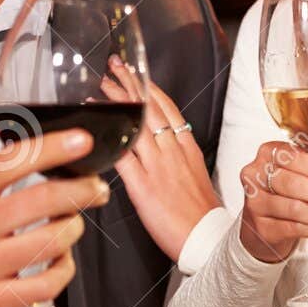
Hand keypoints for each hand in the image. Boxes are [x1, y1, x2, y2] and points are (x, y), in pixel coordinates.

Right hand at [0, 128, 110, 306]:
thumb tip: (47, 161)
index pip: (12, 161)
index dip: (53, 148)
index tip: (82, 141)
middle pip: (42, 200)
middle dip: (81, 190)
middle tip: (95, 188)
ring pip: (51, 241)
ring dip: (74, 228)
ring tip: (73, 224)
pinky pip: (46, 284)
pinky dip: (64, 269)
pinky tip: (61, 260)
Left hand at [101, 57, 219, 261]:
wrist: (208, 240)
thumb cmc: (201, 213)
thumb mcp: (195, 175)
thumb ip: (178, 157)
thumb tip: (160, 147)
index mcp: (187, 148)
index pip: (168, 109)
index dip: (151, 88)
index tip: (138, 73)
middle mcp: (173, 152)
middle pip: (150, 109)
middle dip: (132, 84)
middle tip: (115, 66)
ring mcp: (158, 167)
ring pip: (137, 124)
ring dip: (118, 102)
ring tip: (103, 86)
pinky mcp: (143, 186)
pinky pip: (123, 156)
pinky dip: (110, 137)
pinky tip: (99, 125)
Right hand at [237, 141, 307, 263]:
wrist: (265, 223)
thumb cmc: (285, 192)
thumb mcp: (302, 173)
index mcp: (268, 153)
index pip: (293, 157)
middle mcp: (256, 175)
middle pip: (293, 184)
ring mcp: (255, 202)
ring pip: (294, 208)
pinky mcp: (261, 227)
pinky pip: (293, 228)